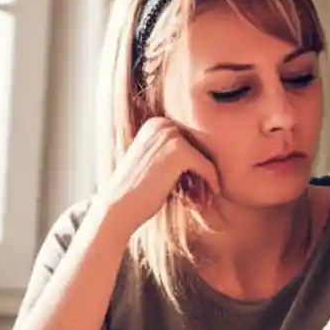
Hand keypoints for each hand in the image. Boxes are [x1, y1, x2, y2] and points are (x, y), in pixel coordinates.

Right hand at [97, 117, 221, 234]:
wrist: (118, 207)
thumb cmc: (136, 191)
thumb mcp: (152, 162)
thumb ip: (171, 152)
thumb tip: (205, 151)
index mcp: (155, 123)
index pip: (189, 140)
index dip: (195, 163)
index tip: (195, 183)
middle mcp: (162, 124)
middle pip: (199, 146)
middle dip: (201, 169)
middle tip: (199, 192)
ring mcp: (170, 136)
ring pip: (204, 157)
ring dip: (206, 177)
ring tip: (201, 195)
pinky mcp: (180, 152)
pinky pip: (208, 167)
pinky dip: (211, 182)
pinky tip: (211, 194)